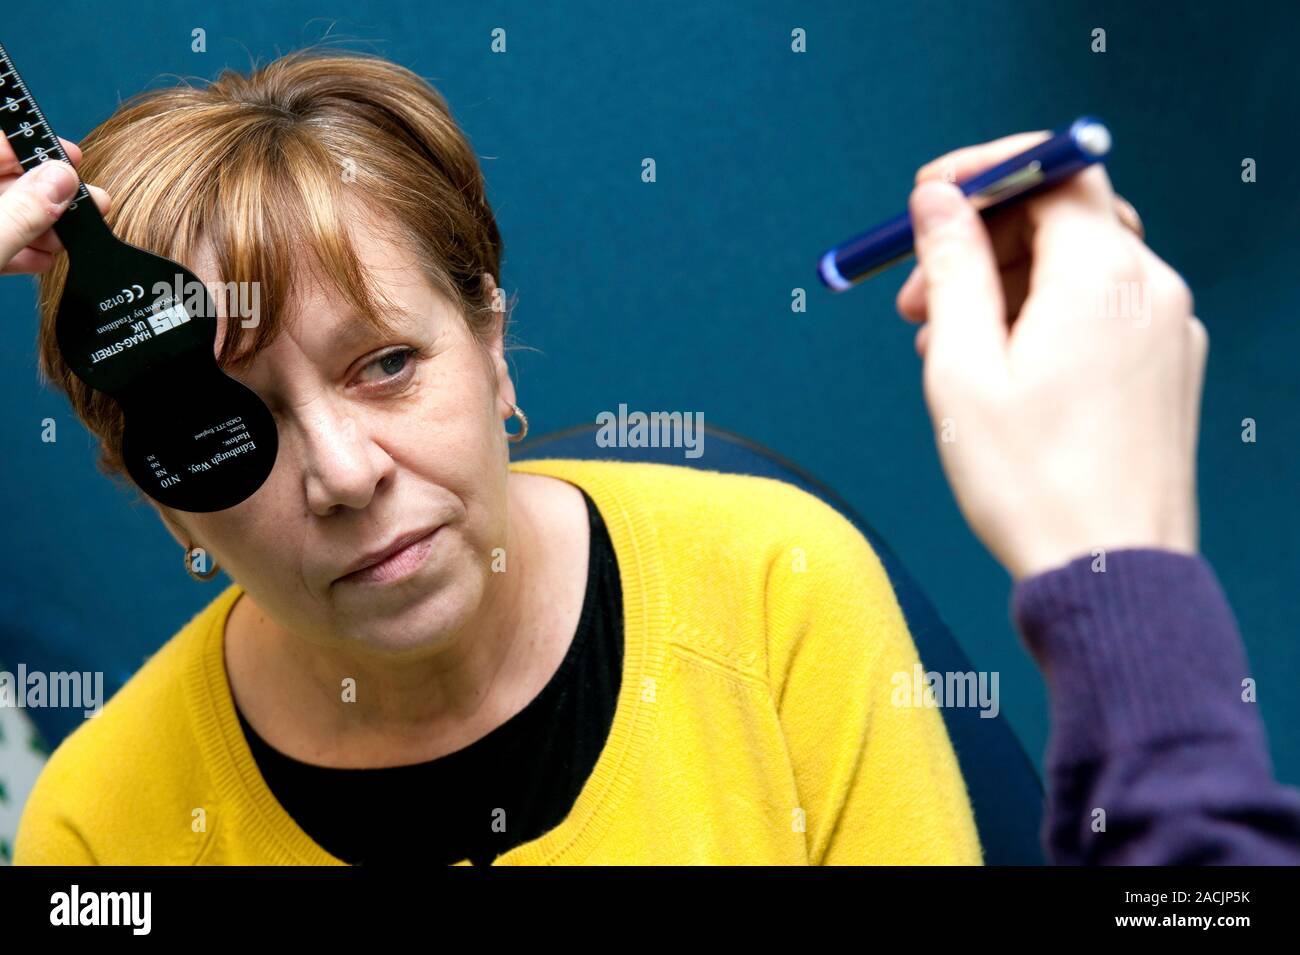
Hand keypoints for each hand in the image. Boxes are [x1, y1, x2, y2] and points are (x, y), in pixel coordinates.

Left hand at [0, 136, 111, 273]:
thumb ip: (22, 213)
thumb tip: (61, 180)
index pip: (0, 145)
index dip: (38, 147)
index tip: (74, 157)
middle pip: (7, 183)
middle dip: (50, 195)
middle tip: (89, 205)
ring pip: (4, 215)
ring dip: (39, 229)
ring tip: (64, 243)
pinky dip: (20, 251)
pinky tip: (40, 260)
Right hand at [895, 131, 1205, 579]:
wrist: (1109, 574)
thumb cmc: (1028, 479)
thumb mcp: (962, 366)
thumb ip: (952, 267)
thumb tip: (939, 199)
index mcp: (1102, 274)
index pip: (1052, 167)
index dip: (983, 171)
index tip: (927, 199)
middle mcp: (1150, 287)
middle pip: (1061, 217)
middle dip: (980, 243)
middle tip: (914, 299)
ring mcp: (1168, 329)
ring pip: (1077, 268)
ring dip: (1004, 287)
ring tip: (943, 349)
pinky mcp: (1168, 368)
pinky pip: (1100, 313)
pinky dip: (1043, 320)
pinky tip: (998, 372)